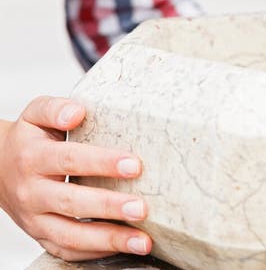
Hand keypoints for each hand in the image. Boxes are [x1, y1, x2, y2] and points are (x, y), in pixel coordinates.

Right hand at [0, 96, 151, 260]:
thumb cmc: (28, 139)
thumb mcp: (36, 114)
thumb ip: (55, 108)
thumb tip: (77, 112)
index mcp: (33, 158)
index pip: (70, 160)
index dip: (102, 163)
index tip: (133, 165)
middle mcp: (32, 192)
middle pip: (71, 202)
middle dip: (109, 206)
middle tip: (141, 208)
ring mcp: (35, 220)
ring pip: (70, 236)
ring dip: (108, 239)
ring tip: (142, 240)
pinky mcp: (41, 237)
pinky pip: (67, 251)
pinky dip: (95, 253)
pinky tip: (122, 247)